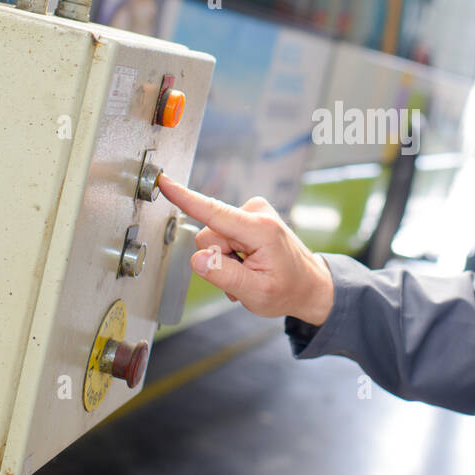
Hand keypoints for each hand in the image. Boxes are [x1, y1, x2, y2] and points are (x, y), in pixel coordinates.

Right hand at [155, 173, 334, 324]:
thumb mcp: (256, 293)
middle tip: (243, 275)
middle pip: (209, 234)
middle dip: (219, 259)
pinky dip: (231, 253)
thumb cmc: (288, 290)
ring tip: (249, 271)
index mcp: (260, 229)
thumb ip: (224, 275)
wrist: (309, 285)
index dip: (185, 198)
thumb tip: (199, 258)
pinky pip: (222, 235)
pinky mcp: (249, 215)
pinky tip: (249, 264)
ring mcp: (253, 211)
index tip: (165, 181)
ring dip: (226, 259)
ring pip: (213, 237)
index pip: (214, 212)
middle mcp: (256, 212)